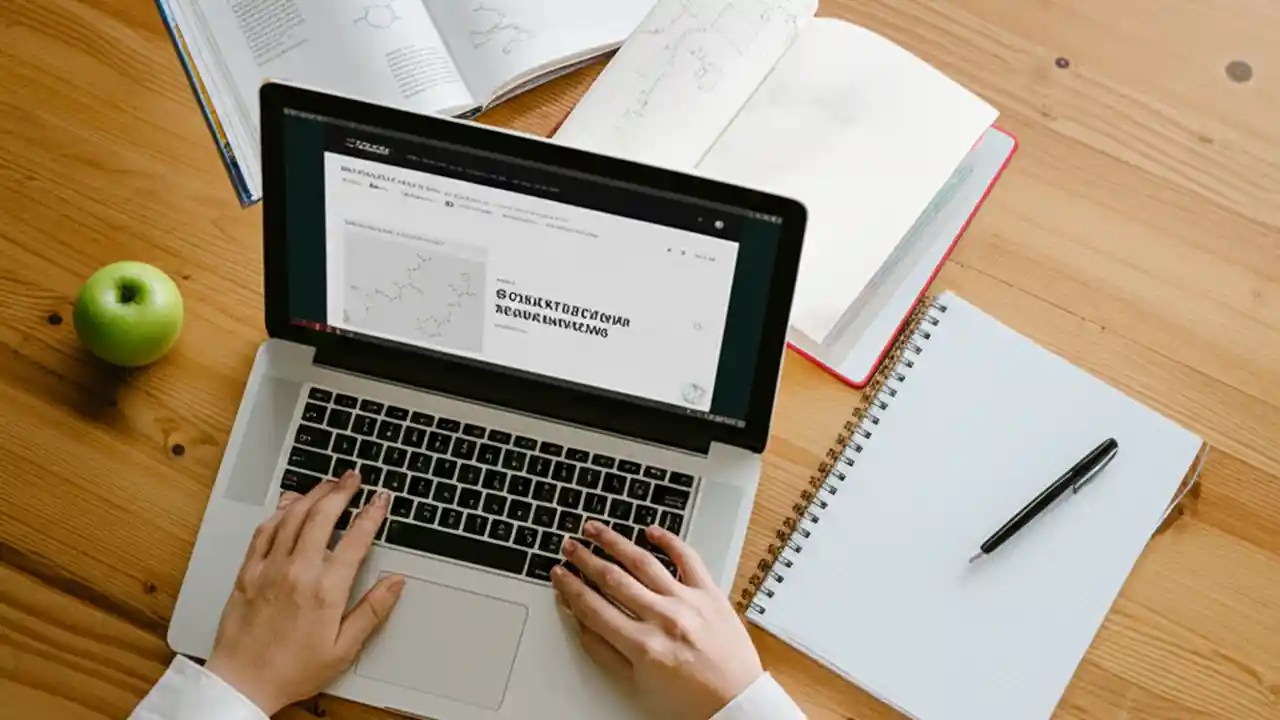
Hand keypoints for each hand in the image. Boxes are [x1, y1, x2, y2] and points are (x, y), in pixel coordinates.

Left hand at [205, 472, 404, 714]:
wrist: (242, 683)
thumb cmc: (292, 671)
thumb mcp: (344, 648)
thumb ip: (373, 611)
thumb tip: (395, 583)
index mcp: (326, 591)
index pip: (356, 539)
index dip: (372, 514)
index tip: (381, 499)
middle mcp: (297, 572)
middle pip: (322, 516)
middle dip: (342, 490)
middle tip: (353, 477)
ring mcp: (269, 568)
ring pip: (293, 516)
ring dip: (313, 494)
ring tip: (328, 483)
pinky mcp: (247, 572)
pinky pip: (264, 530)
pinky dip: (279, 511)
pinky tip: (290, 503)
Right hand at [553, 520, 763, 719]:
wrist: (737, 702)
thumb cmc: (690, 702)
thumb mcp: (637, 684)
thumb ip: (605, 652)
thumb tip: (581, 622)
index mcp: (643, 646)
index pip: (594, 607)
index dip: (571, 587)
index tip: (558, 574)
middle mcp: (663, 619)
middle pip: (613, 578)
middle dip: (585, 559)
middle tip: (570, 546)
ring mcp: (688, 602)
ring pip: (642, 562)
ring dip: (614, 541)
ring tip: (595, 529)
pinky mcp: (710, 593)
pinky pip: (687, 558)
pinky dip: (668, 540)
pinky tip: (650, 531)